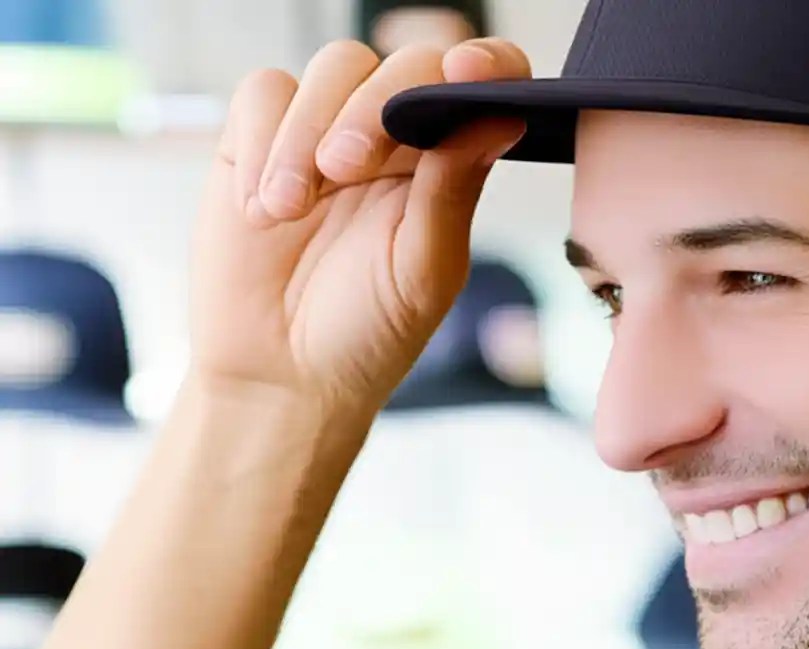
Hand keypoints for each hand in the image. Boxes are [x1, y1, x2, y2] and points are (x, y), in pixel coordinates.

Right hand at [188, 38, 527, 412]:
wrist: (279, 376)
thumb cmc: (366, 332)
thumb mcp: (423, 270)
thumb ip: (453, 189)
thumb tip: (501, 113)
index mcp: (446, 163)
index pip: (478, 88)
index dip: (485, 64)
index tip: (469, 72)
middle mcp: (392, 138)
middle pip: (400, 64)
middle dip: (375, 106)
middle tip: (345, 169)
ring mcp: (323, 132)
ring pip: (333, 68)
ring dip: (308, 130)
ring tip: (290, 208)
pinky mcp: (258, 139)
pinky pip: (264, 93)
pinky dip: (261, 142)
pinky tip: (262, 210)